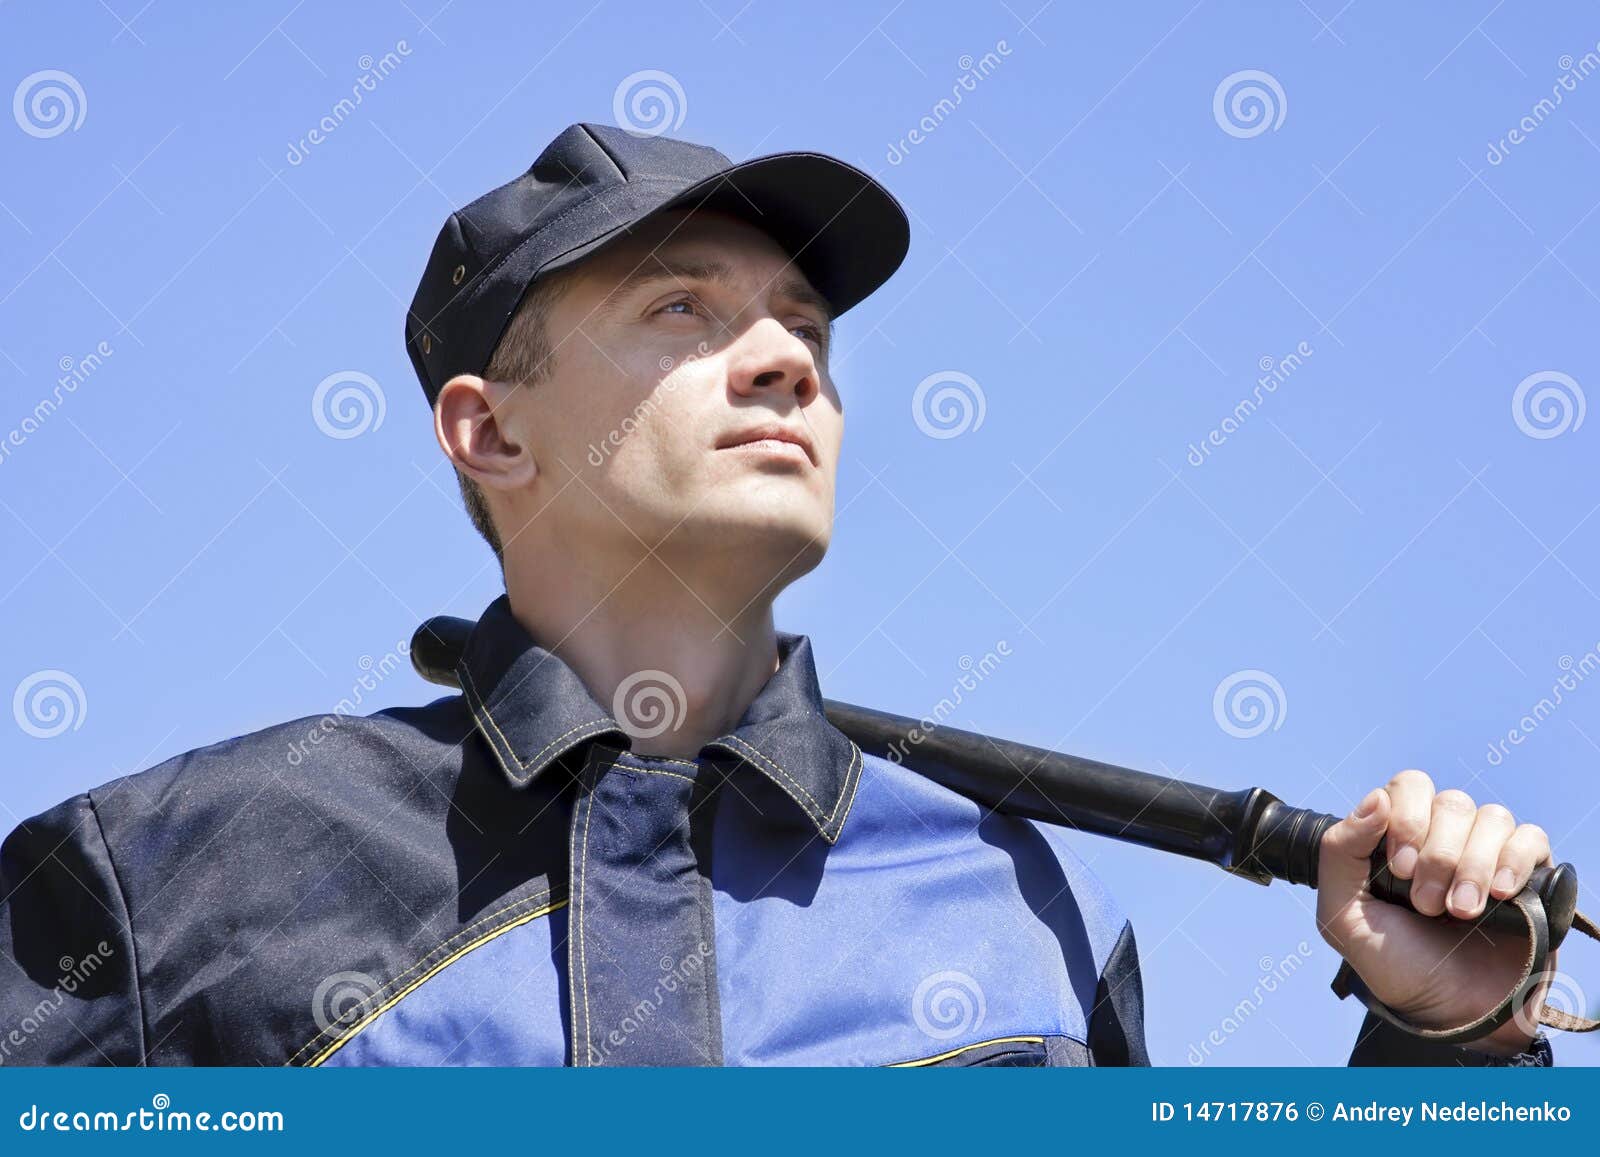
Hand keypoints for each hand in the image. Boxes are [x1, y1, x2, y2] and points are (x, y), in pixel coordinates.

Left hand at [1316, 770, 1555, 1055]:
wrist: (1452, 1014)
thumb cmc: (1396, 965)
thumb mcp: (1343, 917)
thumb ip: (1338, 853)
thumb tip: (1376, 797)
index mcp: (1398, 837)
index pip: (1407, 787)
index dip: (1406, 819)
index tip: (1398, 868)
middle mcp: (1443, 837)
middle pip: (1450, 802)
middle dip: (1437, 853)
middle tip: (1426, 903)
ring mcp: (1486, 853)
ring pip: (1490, 818)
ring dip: (1472, 866)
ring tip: (1461, 913)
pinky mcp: (1528, 874)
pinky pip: (1530, 838)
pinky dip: (1514, 861)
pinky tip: (1501, 894)